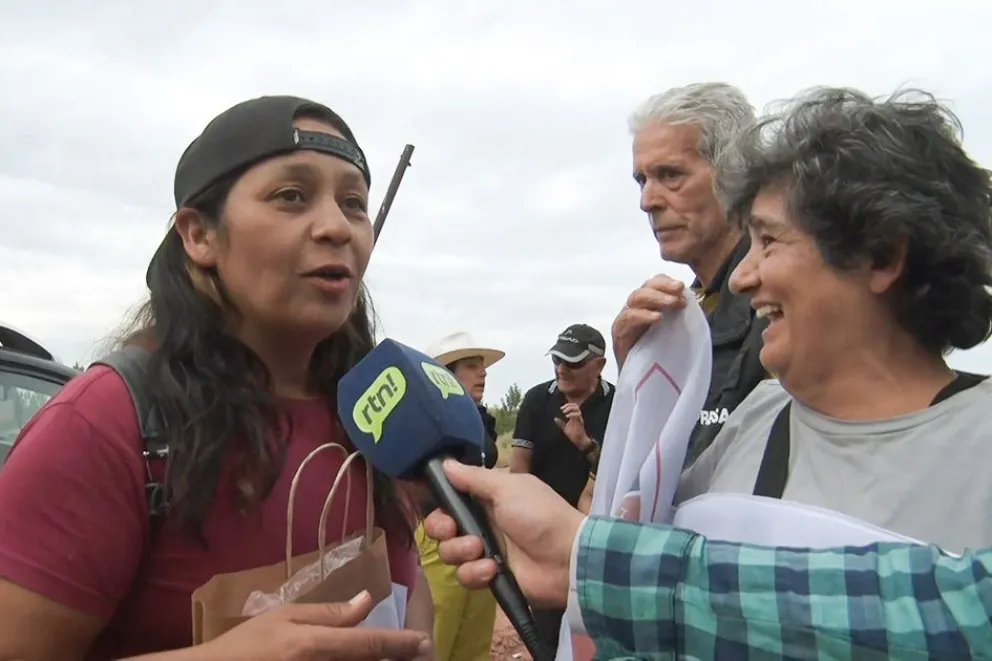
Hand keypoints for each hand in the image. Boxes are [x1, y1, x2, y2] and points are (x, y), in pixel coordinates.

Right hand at [200, 591, 430, 659]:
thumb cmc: (246, 644)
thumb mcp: (285, 617)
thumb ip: (328, 613)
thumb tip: (366, 601)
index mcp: (315, 646)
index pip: (370, 644)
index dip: (401, 643)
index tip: (424, 641)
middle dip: (392, 658)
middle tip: (412, 650)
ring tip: (387, 655)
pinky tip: (362, 660)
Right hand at [422, 461, 584, 608]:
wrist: (566, 558)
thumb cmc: (538, 515)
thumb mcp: (508, 488)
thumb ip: (474, 477)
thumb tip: (445, 463)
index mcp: (486, 498)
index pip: (450, 499)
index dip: (438, 502)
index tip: (435, 503)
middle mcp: (481, 522)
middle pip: (441, 527)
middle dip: (442, 528)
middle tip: (453, 529)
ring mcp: (484, 550)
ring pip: (450, 552)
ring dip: (460, 551)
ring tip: (480, 550)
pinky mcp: (488, 576)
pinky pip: (466, 576)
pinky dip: (476, 572)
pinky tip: (492, 569)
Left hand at [554, 403, 590, 449]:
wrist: (579, 441)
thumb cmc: (574, 435)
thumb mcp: (565, 428)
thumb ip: (561, 423)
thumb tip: (555, 418)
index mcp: (574, 416)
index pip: (573, 406)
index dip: (567, 405)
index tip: (561, 408)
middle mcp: (578, 416)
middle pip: (575, 405)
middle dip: (568, 405)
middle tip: (562, 409)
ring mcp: (579, 418)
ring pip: (577, 408)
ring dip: (570, 408)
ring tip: (564, 412)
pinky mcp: (580, 422)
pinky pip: (577, 414)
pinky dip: (571, 414)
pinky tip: (566, 416)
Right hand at [612, 274, 687, 365]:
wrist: (643, 382)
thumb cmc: (660, 356)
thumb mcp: (674, 331)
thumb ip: (679, 315)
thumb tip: (692, 299)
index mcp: (649, 305)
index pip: (654, 284)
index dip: (667, 282)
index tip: (682, 287)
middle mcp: (635, 308)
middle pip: (645, 288)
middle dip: (663, 287)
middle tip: (679, 292)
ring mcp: (625, 320)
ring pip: (635, 298)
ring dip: (656, 298)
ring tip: (673, 303)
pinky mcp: (619, 334)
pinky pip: (628, 318)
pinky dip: (643, 315)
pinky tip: (657, 318)